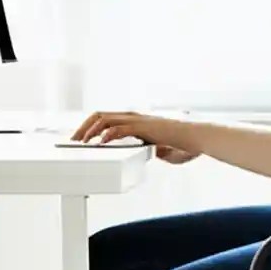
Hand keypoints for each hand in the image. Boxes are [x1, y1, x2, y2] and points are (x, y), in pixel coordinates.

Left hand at [72, 111, 201, 164]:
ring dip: (90, 130)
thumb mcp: (165, 151)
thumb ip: (157, 152)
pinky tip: (101, 143)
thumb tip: (154, 154)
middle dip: (83, 127)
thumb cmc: (185, 145)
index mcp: (137, 121)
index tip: (81, 138)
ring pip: (104, 119)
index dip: (91, 127)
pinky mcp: (142, 127)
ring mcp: (137, 121)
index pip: (107, 118)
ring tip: (81, 142)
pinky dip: (107, 135)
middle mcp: (134, 117)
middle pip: (100, 115)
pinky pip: (118, 128)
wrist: (196, 139)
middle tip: (73, 140)